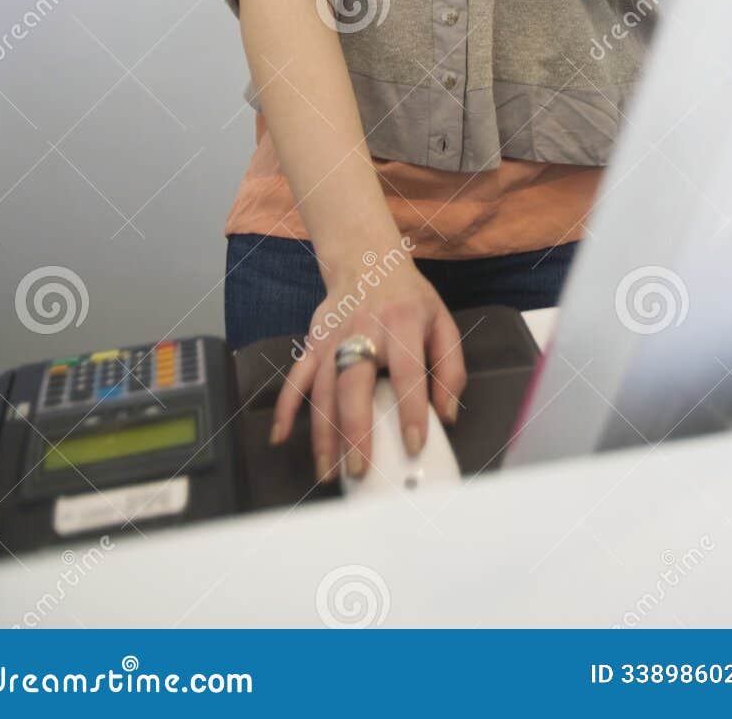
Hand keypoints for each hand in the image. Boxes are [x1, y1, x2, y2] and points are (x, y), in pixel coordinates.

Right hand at [269, 254, 466, 482]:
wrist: (366, 259)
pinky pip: (295, 377)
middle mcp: (363, 330)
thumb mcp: (442, 323)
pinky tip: (280, 436)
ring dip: (323, 433)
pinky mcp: (312, 343)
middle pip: (353, 383)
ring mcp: (332, 338)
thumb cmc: (408, 299)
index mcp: (402, 323)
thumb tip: (447, 415)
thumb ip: (451, 369)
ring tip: (329, 473)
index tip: (414, 445)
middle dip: (355, 430)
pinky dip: (284, 407)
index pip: (407, 372)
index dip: (411, 410)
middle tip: (359, 470)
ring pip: (321, 389)